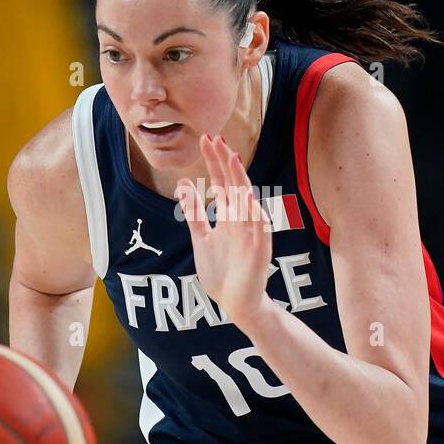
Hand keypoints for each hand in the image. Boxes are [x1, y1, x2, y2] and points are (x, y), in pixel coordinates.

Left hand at [176, 134, 272, 325]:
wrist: (237, 305)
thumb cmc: (222, 273)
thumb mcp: (201, 238)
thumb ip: (194, 213)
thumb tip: (184, 185)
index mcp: (229, 216)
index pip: (221, 182)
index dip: (214, 162)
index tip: (206, 139)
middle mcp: (242, 219)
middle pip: (233, 184)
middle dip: (224, 162)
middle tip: (215, 138)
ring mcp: (252, 233)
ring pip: (246, 200)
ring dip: (239, 179)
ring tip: (231, 157)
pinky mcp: (259, 249)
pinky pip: (257, 227)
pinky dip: (251, 211)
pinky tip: (244, 196)